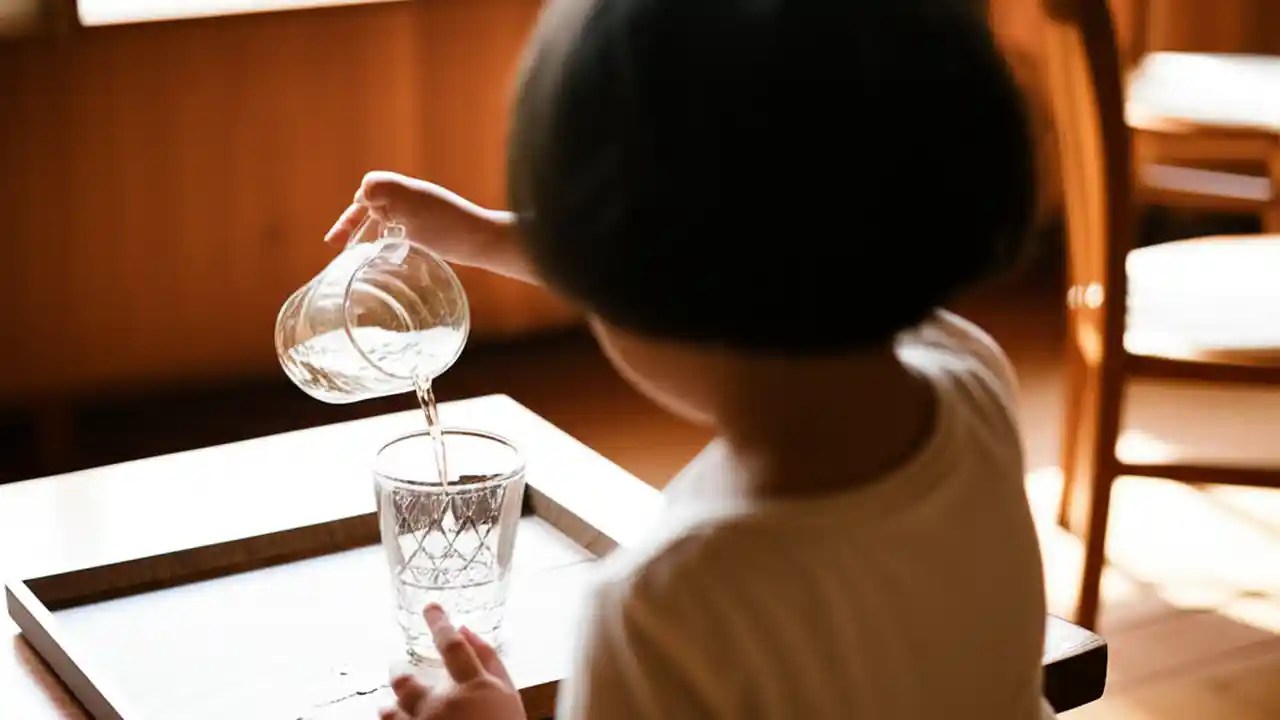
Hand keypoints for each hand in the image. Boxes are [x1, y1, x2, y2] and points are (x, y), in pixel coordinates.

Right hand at [326, 171, 537, 283]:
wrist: (482, 242)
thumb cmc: (449, 223)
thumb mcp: (414, 203)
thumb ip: (388, 189)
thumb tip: (362, 191)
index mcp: (403, 190)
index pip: (367, 192)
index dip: (353, 213)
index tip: (341, 237)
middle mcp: (408, 201)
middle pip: (371, 208)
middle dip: (352, 225)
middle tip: (334, 245)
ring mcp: (417, 218)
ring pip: (381, 223)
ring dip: (364, 236)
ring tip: (350, 257)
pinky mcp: (425, 235)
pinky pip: (395, 236)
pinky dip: (382, 245)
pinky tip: (378, 261)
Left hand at [379, 604, 524, 719]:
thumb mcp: (511, 696)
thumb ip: (491, 660)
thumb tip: (467, 629)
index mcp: (472, 687)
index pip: (451, 644)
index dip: (439, 621)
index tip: (430, 608)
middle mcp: (442, 705)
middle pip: (405, 680)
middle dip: (397, 671)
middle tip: (397, 667)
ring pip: (389, 711)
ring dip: (390, 706)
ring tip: (391, 705)